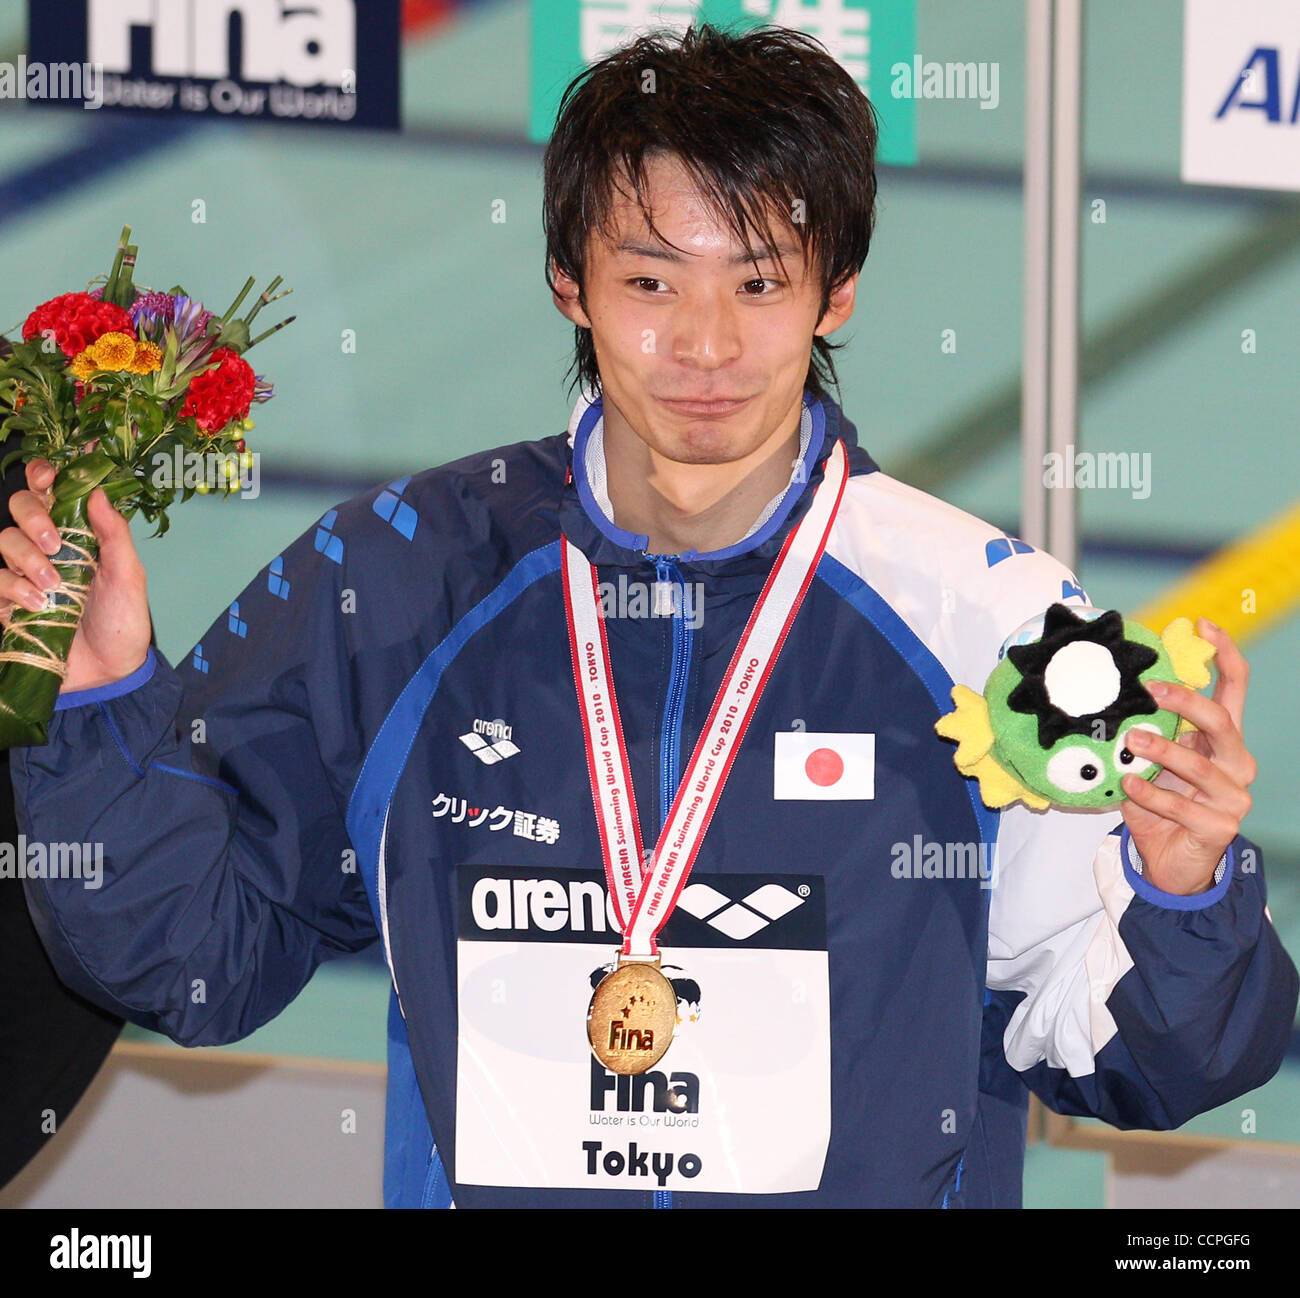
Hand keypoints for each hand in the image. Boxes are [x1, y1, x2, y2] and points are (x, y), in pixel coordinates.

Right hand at [0, 458, 152, 692]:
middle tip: (55, 544)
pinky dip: (12, 587)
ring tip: (53, 585)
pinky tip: (37, 604)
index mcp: (80, 533)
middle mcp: (48, 546)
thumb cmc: (123, 621)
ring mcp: (24, 572)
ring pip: (3, 540)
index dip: (44, 475)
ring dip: (26, 558)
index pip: (52, 491)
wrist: (110, 671)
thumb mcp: (128, 577)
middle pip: (20, 506)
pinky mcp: (7, 601)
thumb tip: (98, 491)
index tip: (49, 477)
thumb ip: (115, 535)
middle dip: (34, 518)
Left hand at [1119, 619, 1255, 894]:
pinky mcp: (1220, 827)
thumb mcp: (1148, 759)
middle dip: (1185, 702)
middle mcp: (1236, 764)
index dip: (1224, 654)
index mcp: (1222, 740)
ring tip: (1132, 740)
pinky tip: (1129, 785)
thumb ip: (1142, 728)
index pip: (1234, 689)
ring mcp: (1232, 797)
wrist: (1169, 862)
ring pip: (1200, 766)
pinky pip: (1181, 806)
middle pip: (1221, 722)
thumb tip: (1106, 689)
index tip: (1203, 625)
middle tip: (1148, 690)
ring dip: (1163, 749)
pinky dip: (1152, 793)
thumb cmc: (1158, 802)